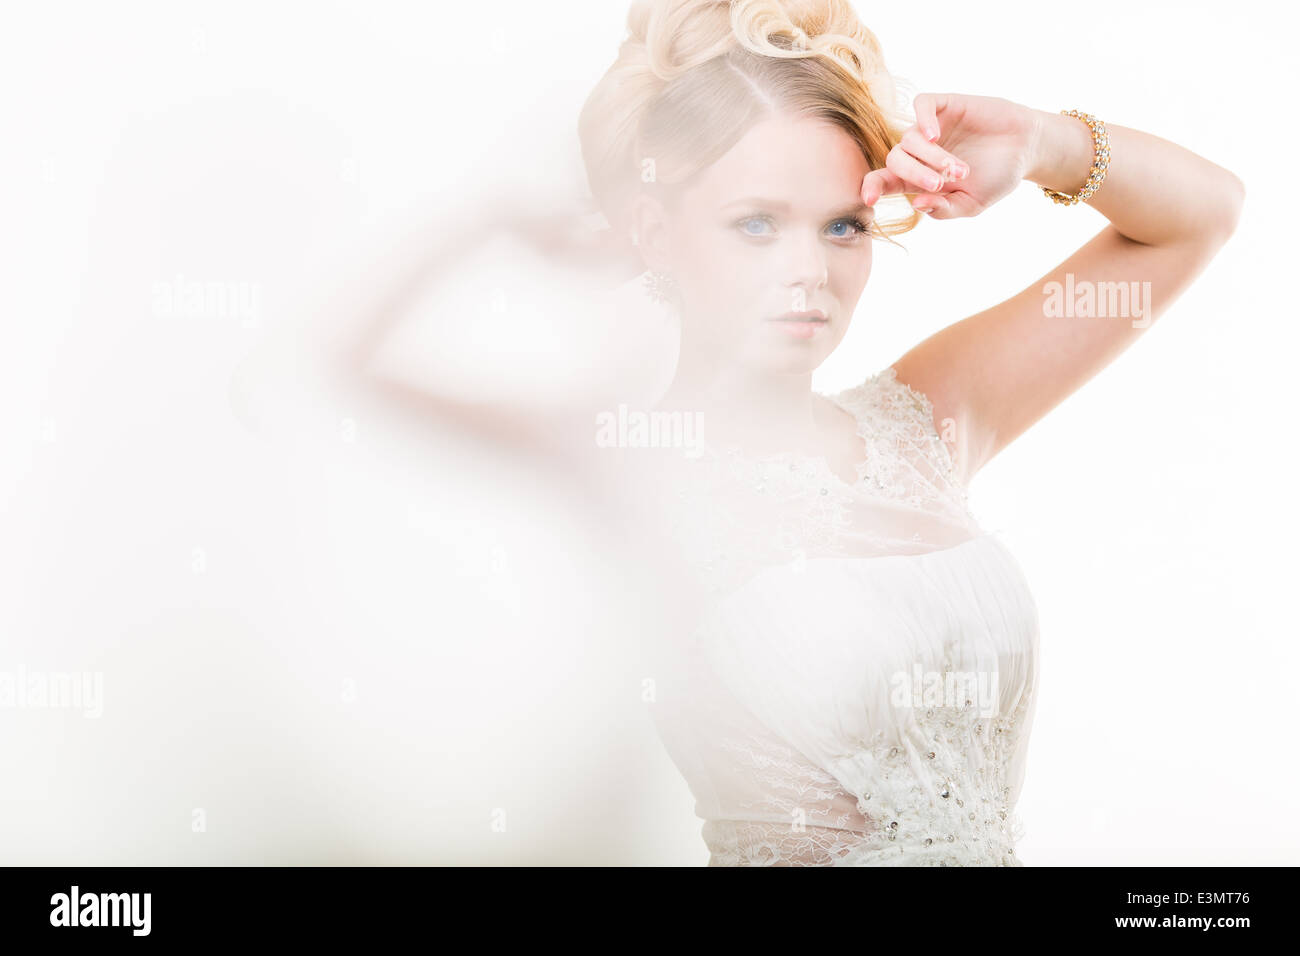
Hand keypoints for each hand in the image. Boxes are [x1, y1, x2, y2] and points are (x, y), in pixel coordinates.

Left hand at [860, 93, 1038, 219]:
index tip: (869, 199)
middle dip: (914, 174)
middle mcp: (920, 153)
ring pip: (910, 139)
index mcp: (919, 178)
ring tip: (959, 169)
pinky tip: (936, 136)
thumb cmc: (997, 177)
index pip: (885, 180)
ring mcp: (931, 129)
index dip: (872, 187)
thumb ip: (944, 209)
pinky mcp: (946, 106)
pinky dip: (923, 120)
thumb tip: (915, 204)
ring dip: (931, 157)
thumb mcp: (972, 204)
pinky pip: (922, 106)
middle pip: (895, 160)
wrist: (1027, 149)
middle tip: (940, 183)